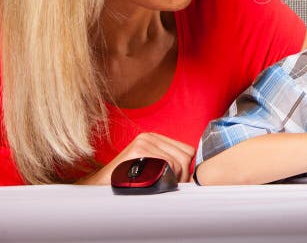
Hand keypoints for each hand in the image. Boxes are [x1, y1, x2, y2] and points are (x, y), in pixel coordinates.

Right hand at [77, 132, 195, 184]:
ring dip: (173, 179)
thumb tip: (191, 175)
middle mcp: (149, 137)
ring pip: (177, 162)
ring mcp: (143, 142)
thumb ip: (168, 165)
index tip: (179, 182)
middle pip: (185, 156)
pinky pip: (165, 165)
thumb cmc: (125, 181)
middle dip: (183, 176)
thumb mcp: (149, 168)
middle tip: (172, 188)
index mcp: (154, 138)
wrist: (97, 186)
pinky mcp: (138, 151)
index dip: (187, 169)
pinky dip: (163, 178)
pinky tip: (152, 184)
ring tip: (161, 187)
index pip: (187, 150)